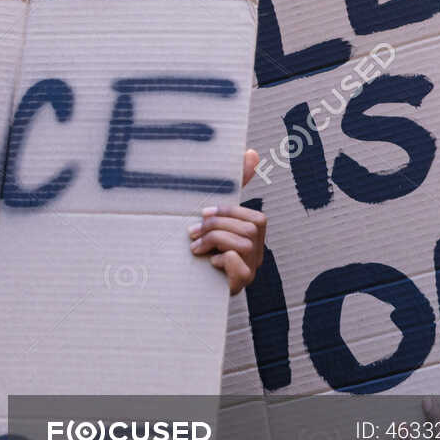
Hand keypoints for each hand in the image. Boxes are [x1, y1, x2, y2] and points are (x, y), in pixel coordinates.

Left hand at [190, 151, 265, 293]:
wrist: (184, 288)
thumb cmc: (199, 246)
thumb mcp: (210, 217)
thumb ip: (231, 187)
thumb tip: (252, 152)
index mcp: (252, 237)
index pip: (255, 218)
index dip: (229, 212)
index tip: (203, 213)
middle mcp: (256, 254)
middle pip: (249, 229)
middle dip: (216, 226)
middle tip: (191, 233)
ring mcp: (250, 271)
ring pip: (243, 243)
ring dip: (213, 241)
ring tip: (195, 248)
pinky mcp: (240, 285)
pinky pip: (239, 265)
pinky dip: (222, 260)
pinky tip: (209, 263)